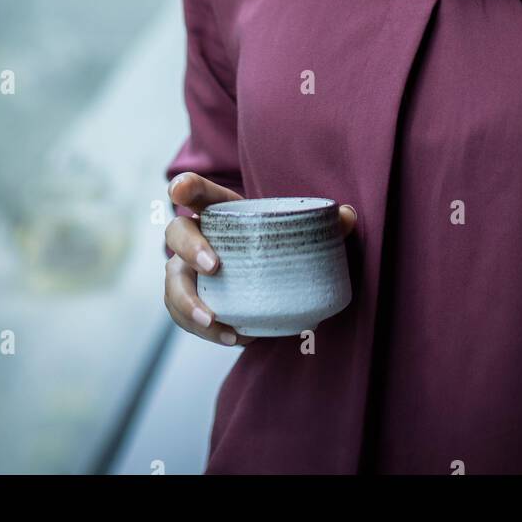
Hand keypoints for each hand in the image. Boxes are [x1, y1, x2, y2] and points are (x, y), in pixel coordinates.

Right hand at [164, 172, 357, 345]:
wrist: (269, 279)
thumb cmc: (278, 246)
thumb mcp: (297, 232)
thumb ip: (324, 224)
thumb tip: (348, 217)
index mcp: (221, 210)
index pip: (198, 191)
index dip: (185, 186)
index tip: (179, 189)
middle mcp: (197, 237)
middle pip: (177, 233)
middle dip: (190, 248)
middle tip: (214, 267)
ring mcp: (188, 270)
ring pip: (173, 282)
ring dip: (188, 302)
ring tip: (215, 320)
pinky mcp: (191, 299)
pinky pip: (184, 315)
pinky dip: (205, 329)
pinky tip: (234, 336)